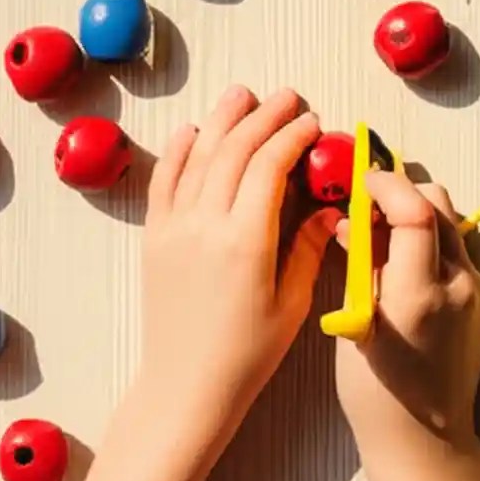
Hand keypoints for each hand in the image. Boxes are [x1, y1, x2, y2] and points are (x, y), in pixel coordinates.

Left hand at [141, 85, 336, 420]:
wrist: (187, 385)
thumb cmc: (247, 354)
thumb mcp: (292, 304)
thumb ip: (307, 249)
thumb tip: (325, 209)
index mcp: (246, 242)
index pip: (269, 167)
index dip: (292, 137)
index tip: (312, 122)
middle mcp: (205, 225)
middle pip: (234, 151)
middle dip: (263, 118)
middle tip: (287, 97)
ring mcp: (173, 229)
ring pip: (197, 157)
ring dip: (221, 121)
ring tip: (242, 95)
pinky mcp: (154, 238)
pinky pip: (163, 181)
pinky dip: (178, 150)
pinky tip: (191, 130)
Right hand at [334, 172, 479, 444]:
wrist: (426, 438)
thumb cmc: (376, 392)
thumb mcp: (355, 323)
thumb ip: (362, 265)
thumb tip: (356, 219)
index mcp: (419, 296)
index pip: (415, 212)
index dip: (386, 184)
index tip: (360, 179)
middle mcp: (459, 286)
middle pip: (438, 204)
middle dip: (401, 192)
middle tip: (365, 202)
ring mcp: (479, 291)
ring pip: (450, 223)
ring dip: (415, 214)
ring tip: (379, 233)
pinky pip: (457, 251)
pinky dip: (428, 242)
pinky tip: (402, 263)